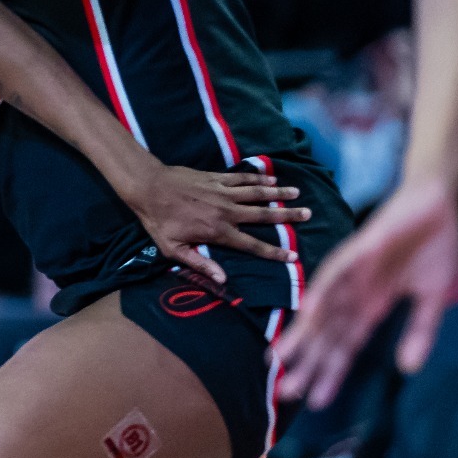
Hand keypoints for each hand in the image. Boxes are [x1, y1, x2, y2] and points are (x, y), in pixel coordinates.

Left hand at [126, 166, 309, 283]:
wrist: (149, 188)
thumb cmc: (159, 222)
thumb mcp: (173, 249)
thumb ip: (199, 263)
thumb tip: (222, 279)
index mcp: (218, 232)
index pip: (252, 245)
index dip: (273, 252)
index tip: (292, 256)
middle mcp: (226, 211)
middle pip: (264, 215)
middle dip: (288, 216)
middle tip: (308, 214)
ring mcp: (223, 192)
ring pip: (258, 193)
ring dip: (279, 194)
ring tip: (298, 193)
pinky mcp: (217, 178)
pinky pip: (243, 178)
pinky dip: (259, 178)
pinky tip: (272, 179)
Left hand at [274, 177, 457, 407]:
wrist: (439, 203)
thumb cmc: (435, 247)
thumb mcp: (433, 297)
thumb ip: (420, 332)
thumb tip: (408, 370)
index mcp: (371, 307)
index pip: (346, 347)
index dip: (331, 373)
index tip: (317, 402)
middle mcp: (354, 294)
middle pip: (326, 335)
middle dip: (307, 363)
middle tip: (286, 393)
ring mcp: (352, 273)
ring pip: (321, 310)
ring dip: (301, 335)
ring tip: (280, 360)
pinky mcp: (357, 251)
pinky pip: (334, 275)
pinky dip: (321, 294)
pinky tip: (306, 314)